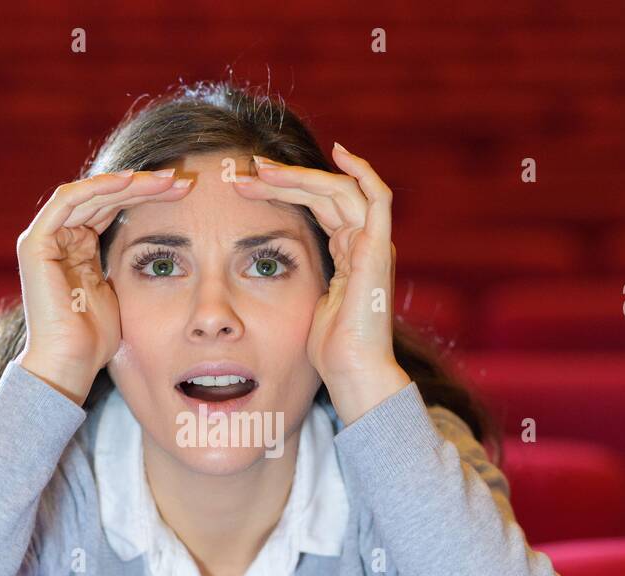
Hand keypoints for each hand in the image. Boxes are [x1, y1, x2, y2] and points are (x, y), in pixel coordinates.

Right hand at [15, 168, 191, 403]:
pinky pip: (68, 200)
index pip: (113, 209)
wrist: (72, 362)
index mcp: (77, 248)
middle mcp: (58, 239)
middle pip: (104, 198)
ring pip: (90, 193)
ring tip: (165, 180)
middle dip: (144, 186)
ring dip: (130, 183)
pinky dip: (98, 188)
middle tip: (180, 180)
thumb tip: (161, 249)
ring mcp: (44, 239)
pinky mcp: (36, 243)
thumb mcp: (120, 292)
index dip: (147, 197)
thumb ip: (125, 264)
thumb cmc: (97, 339)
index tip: (184, 193)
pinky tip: (130, 182)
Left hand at [232, 144, 410, 422]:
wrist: (352, 373)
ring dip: (300, 176)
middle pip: (325, 194)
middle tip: (246, 170)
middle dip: (285, 179)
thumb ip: (299, 281)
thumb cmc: (328, 351)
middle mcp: (363, 244)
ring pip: (340, 190)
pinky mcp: (378, 248)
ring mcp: (373, 244)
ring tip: (262, 170)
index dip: (285, 192)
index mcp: (347, 255)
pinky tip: (340, 153)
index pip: (318, 208)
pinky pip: (377, 197)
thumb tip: (262, 274)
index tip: (247, 185)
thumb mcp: (305, 305)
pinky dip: (362, 172)